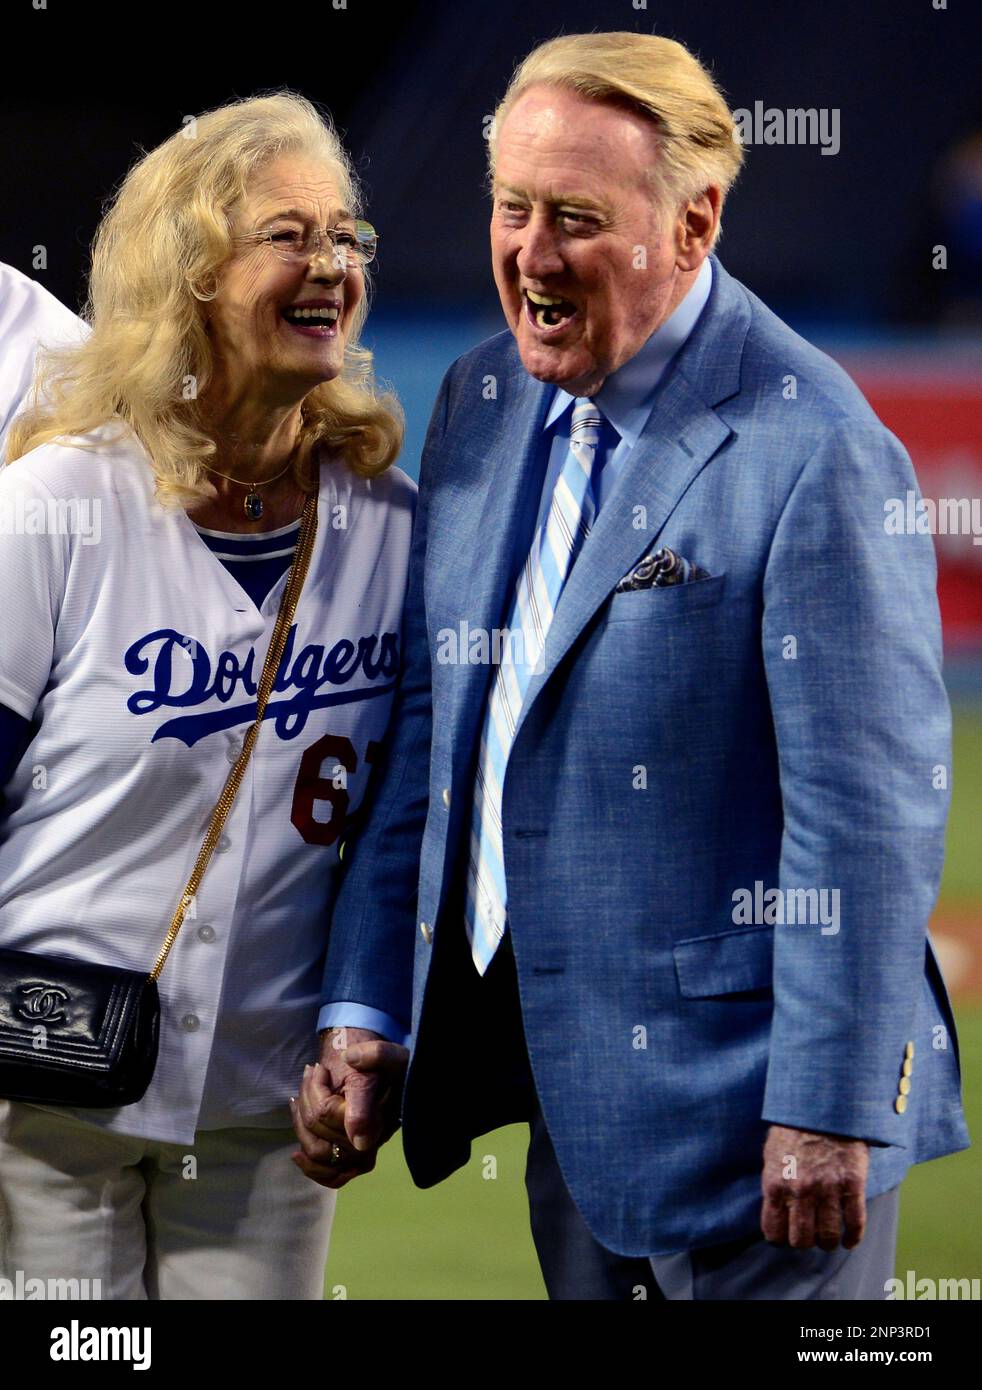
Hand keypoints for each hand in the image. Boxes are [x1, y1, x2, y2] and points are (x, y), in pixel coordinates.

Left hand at [290, 1027, 408, 1188]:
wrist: (391, 1080)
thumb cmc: (385, 1065)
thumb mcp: (384, 1051)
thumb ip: (375, 1054)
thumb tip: (351, 1059)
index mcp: (377, 1111)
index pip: (326, 1111)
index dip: (314, 1089)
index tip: (318, 1069)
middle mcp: (372, 1140)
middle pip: (317, 1127)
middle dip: (306, 1096)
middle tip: (311, 1073)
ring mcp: (364, 1155)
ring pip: (317, 1152)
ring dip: (300, 1124)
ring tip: (300, 1098)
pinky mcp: (358, 1162)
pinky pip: (332, 1177)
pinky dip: (312, 1169)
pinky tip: (297, 1154)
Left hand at [761, 1124, 869, 1249]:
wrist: (823, 1105)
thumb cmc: (793, 1128)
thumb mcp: (771, 1154)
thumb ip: (773, 1183)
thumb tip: (775, 1209)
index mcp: (775, 1183)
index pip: (774, 1232)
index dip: (780, 1239)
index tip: (787, 1235)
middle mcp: (800, 1190)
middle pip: (802, 1240)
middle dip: (805, 1242)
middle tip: (810, 1234)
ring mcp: (827, 1188)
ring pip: (828, 1236)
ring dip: (828, 1242)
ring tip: (829, 1237)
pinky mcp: (852, 1184)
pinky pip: (855, 1223)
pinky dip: (853, 1238)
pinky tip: (849, 1240)